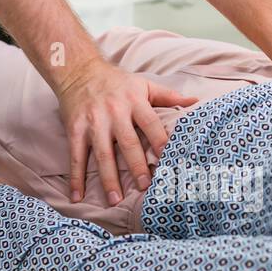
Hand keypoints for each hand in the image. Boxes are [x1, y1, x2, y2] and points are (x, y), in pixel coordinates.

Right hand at [54, 58, 196, 204]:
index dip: (160, 142)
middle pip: (128, 143)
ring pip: (102, 154)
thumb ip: (168, 96)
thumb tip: (196, 101)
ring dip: (108, 179)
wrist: (79, 69)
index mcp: (135, 101)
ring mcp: (93, 122)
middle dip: (136, 166)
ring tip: (115, 200)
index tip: (168, 161)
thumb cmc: (117, 82)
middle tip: (144, 187)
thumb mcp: (144, 84)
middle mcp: (114, 112)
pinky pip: (76, 156)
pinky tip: (77, 196)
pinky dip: (75, 178)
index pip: (151, 124)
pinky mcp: (75, 129)